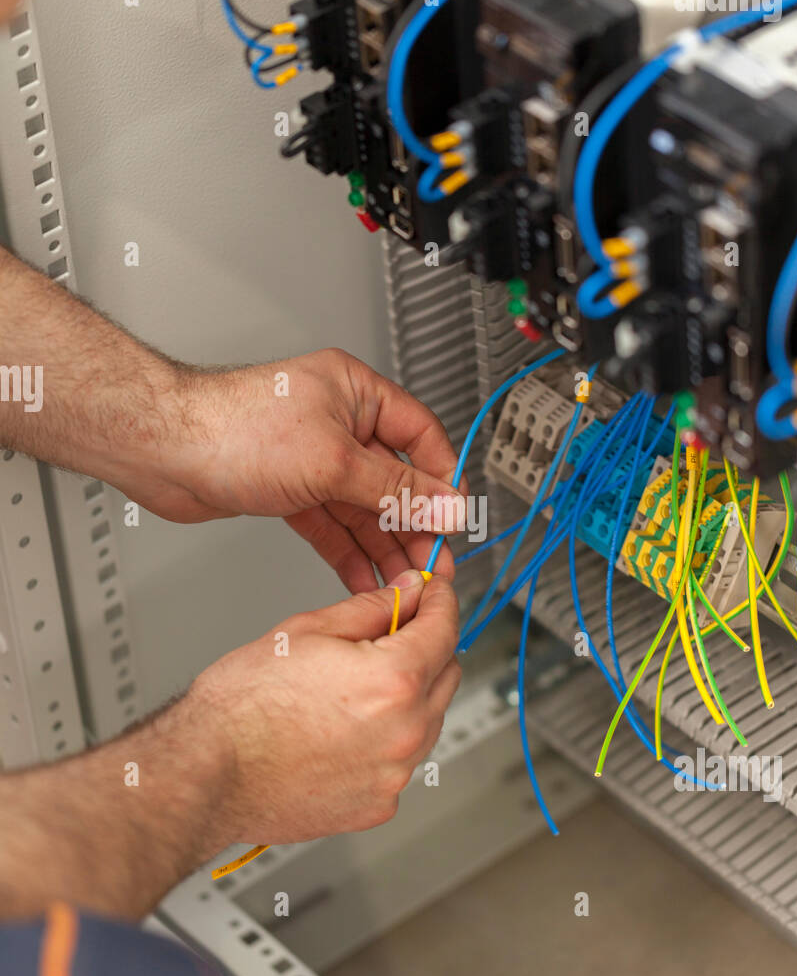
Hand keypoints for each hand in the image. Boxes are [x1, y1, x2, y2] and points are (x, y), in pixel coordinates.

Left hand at [131, 349, 466, 590]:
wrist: (165, 450)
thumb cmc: (233, 428)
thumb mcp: (334, 461)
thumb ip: (396, 488)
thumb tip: (445, 505)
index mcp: (356, 392)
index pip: (421, 435)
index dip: (440, 479)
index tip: (452, 518)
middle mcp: (337, 422)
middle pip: (394, 479)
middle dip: (413, 524)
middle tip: (432, 563)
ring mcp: (312, 457)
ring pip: (362, 508)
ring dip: (384, 547)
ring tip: (403, 583)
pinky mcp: (289, 490)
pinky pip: (332, 525)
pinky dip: (348, 552)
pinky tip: (365, 578)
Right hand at [194, 571, 460, 844]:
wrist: (208, 771)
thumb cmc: (243, 705)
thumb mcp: (309, 630)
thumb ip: (372, 608)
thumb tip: (406, 593)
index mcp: (394, 680)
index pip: (445, 628)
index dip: (441, 600)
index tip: (434, 592)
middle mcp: (405, 732)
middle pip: (447, 675)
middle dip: (427, 648)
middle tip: (389, 635)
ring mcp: (394, 775)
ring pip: (428, 722)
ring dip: (409, 698)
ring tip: (353, 690)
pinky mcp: (377, 806)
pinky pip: (401, 763)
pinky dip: (386, 743)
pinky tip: (345, 731)